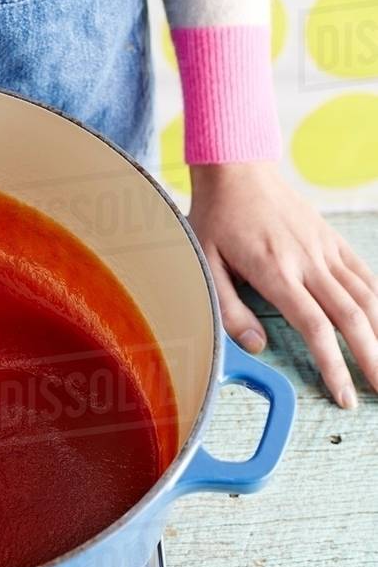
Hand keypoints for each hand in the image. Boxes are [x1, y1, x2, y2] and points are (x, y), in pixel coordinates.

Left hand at [188, 162, 377, 408]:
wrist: (237, 171)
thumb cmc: (215, 219)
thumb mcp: (205, 264)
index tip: (345, 395)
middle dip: (371, 358)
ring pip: (366, 296)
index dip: (334, 365)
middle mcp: (308, 261)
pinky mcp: (331, 240)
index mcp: (276, 272)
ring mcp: (324, 249)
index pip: (315, 328)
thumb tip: (258, 346)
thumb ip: (229, 309)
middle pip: (351, 317)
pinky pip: (364, 274)